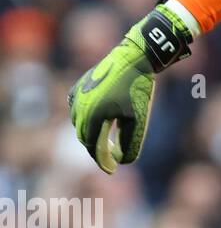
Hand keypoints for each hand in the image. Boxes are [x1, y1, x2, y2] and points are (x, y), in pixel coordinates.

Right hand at [68, 5, 191, 173]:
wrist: (134, 57)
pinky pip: (78, 111)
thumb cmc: (138, 89)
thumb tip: (122, 161)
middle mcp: (79, 108)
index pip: (94, 148)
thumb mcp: (138, 118)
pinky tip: (100, 124)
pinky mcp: (78, 88)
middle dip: (97, 151)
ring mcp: (76, 97)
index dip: (103, 161)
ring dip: (92, 136)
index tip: (113, 170)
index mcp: (92, 117)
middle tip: (111, 160)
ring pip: (81, 125)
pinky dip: (87, 121)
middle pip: (86, 138)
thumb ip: (130, 143)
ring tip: (107, 143)